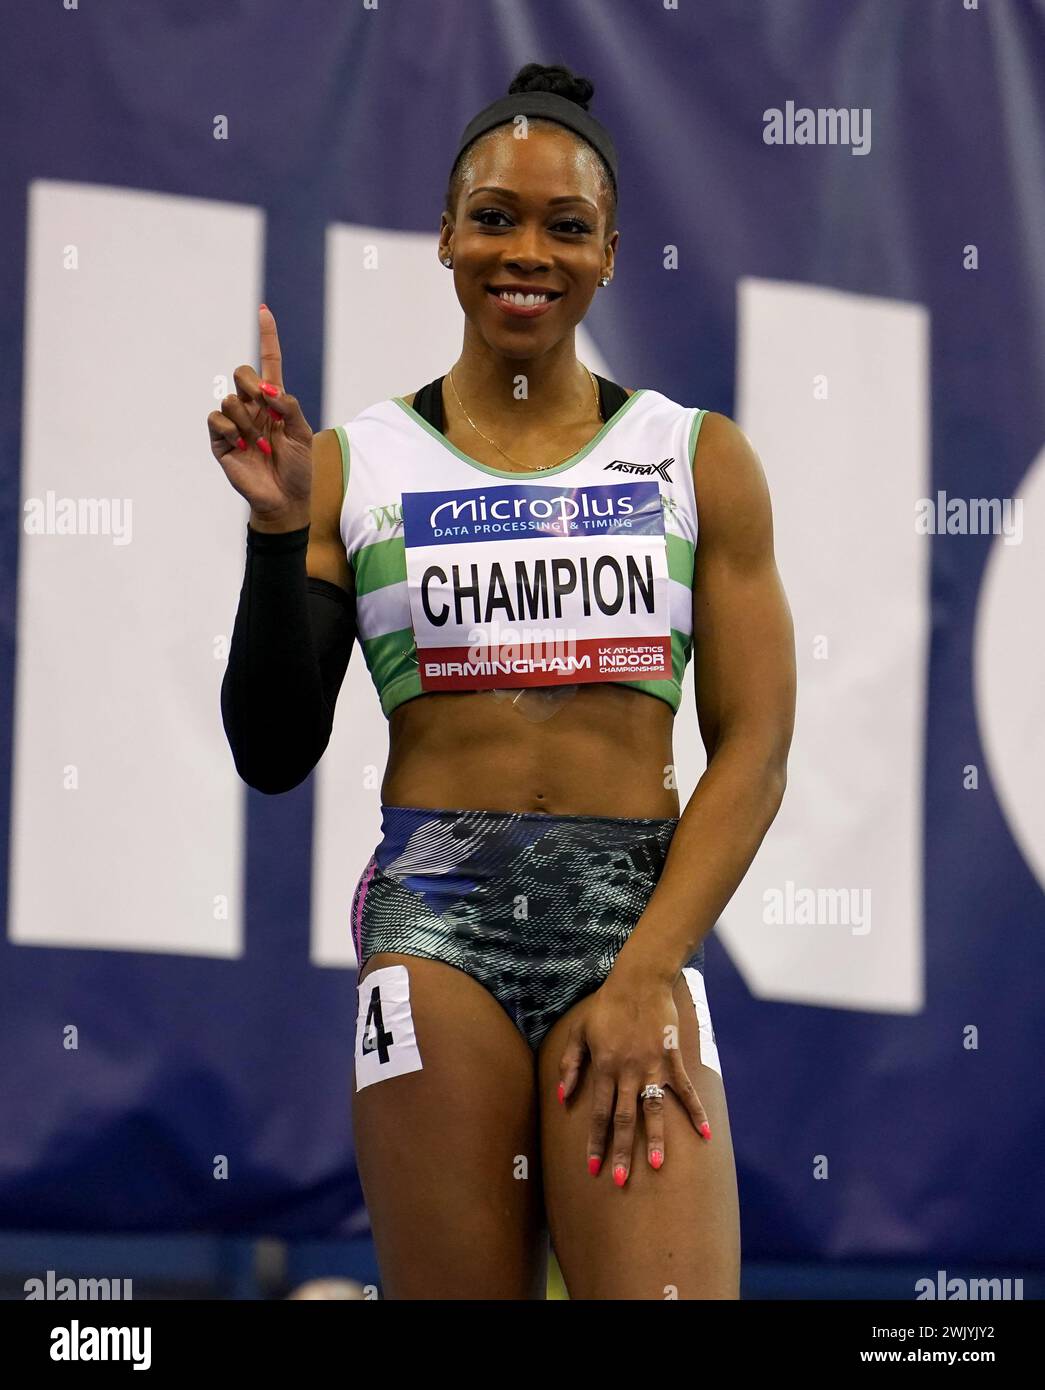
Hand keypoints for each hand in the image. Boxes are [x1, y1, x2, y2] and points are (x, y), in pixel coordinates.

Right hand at [208, 305, 314, 526]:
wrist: (285, 499)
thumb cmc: (298, 468)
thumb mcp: (303, 434)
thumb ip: (289, 406)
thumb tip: (268, 391)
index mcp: (274, 402)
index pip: (269, 362)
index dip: (267, 337)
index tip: (264, 311)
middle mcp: (252, 407)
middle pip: (242, 373)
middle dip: (252, 383)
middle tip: (263, 405)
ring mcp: (235, 423)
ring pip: (229, 398)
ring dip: (248, 422)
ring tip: (260, 445)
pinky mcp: (220, 440)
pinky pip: (217, 419)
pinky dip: (231, 431)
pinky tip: (243, 447)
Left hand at [558, 971, 710, 1184]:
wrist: (639, 981)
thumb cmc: (606, 1006)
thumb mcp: (579, 1031)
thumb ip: (570, 1064)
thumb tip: (562, 1096)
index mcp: (604, 1067)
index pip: (600, 1113)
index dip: (596, 1141)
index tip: (593, 1166)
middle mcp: (628, 1072)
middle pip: (625, 1118)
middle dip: (622, 1150)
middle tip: (621, 1179)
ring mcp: (653, 1067)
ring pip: (654, 1110)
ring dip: (656, 1139)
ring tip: (657, 1165)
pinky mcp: (673, 1059)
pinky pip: (686, 1090)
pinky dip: (696, 1112)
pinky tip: (705, 1133)